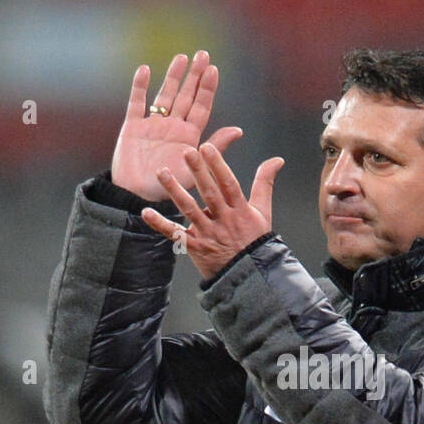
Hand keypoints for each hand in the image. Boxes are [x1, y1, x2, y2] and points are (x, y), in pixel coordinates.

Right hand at [111, 50, 243, 201]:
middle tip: (203, 54)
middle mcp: (172, 127)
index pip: (201, 107)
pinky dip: (140, 86)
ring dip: (172, 76)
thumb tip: (239, 130)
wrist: (136, 198)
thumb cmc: (168, 190)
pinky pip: (137, 102)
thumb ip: (215, 147)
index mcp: (189, 136)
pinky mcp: (133, 127)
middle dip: (194, 76)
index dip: (207, 88)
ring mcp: (152, 125)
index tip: (214, 69)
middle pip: (185, 96)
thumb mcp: (196, 168)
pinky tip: (145, 70)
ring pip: (164, 95)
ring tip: (182, 58)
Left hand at [141, 142, 284, 279]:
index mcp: (240, 210)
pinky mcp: (195, 247)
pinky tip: (146, 212)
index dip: (218, 166)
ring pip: (189, 210)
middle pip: (209, 193)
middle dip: (198, 172)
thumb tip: (277, 160)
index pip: (228, 184)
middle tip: (186, 152)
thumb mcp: (262, 211)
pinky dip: (160, 224)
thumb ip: (265, 183)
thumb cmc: (254, 240)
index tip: (207, 148)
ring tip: (162, 173)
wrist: (249, 275)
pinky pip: (175, 235)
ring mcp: (208, 235)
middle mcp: (223, 221)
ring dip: (175, 191)